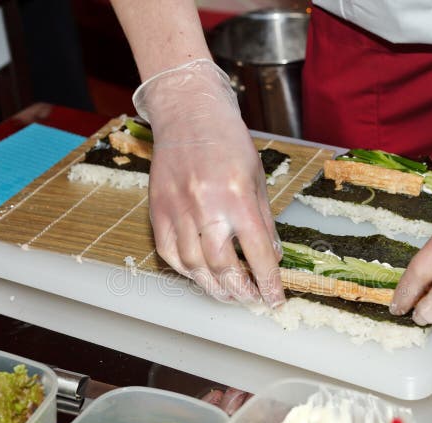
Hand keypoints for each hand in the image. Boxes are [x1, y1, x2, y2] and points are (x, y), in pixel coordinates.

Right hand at [133, 59, 283, 305]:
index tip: (274, 300)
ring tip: (228, 294)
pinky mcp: (157, 211)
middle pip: (223, 266)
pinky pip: (170, 254)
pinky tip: (201, 276)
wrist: (188, 114)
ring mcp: (177, 210)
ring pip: (194, 267)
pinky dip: (187, 272)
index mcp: (237, 197)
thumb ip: (264, 221)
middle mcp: (206, 207)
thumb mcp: (257, 178)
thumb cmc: (227, 141)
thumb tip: (272, 257)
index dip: (268, 282)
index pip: (258, 252)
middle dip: (240, 290)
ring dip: (213, 288)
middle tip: (250, 299)